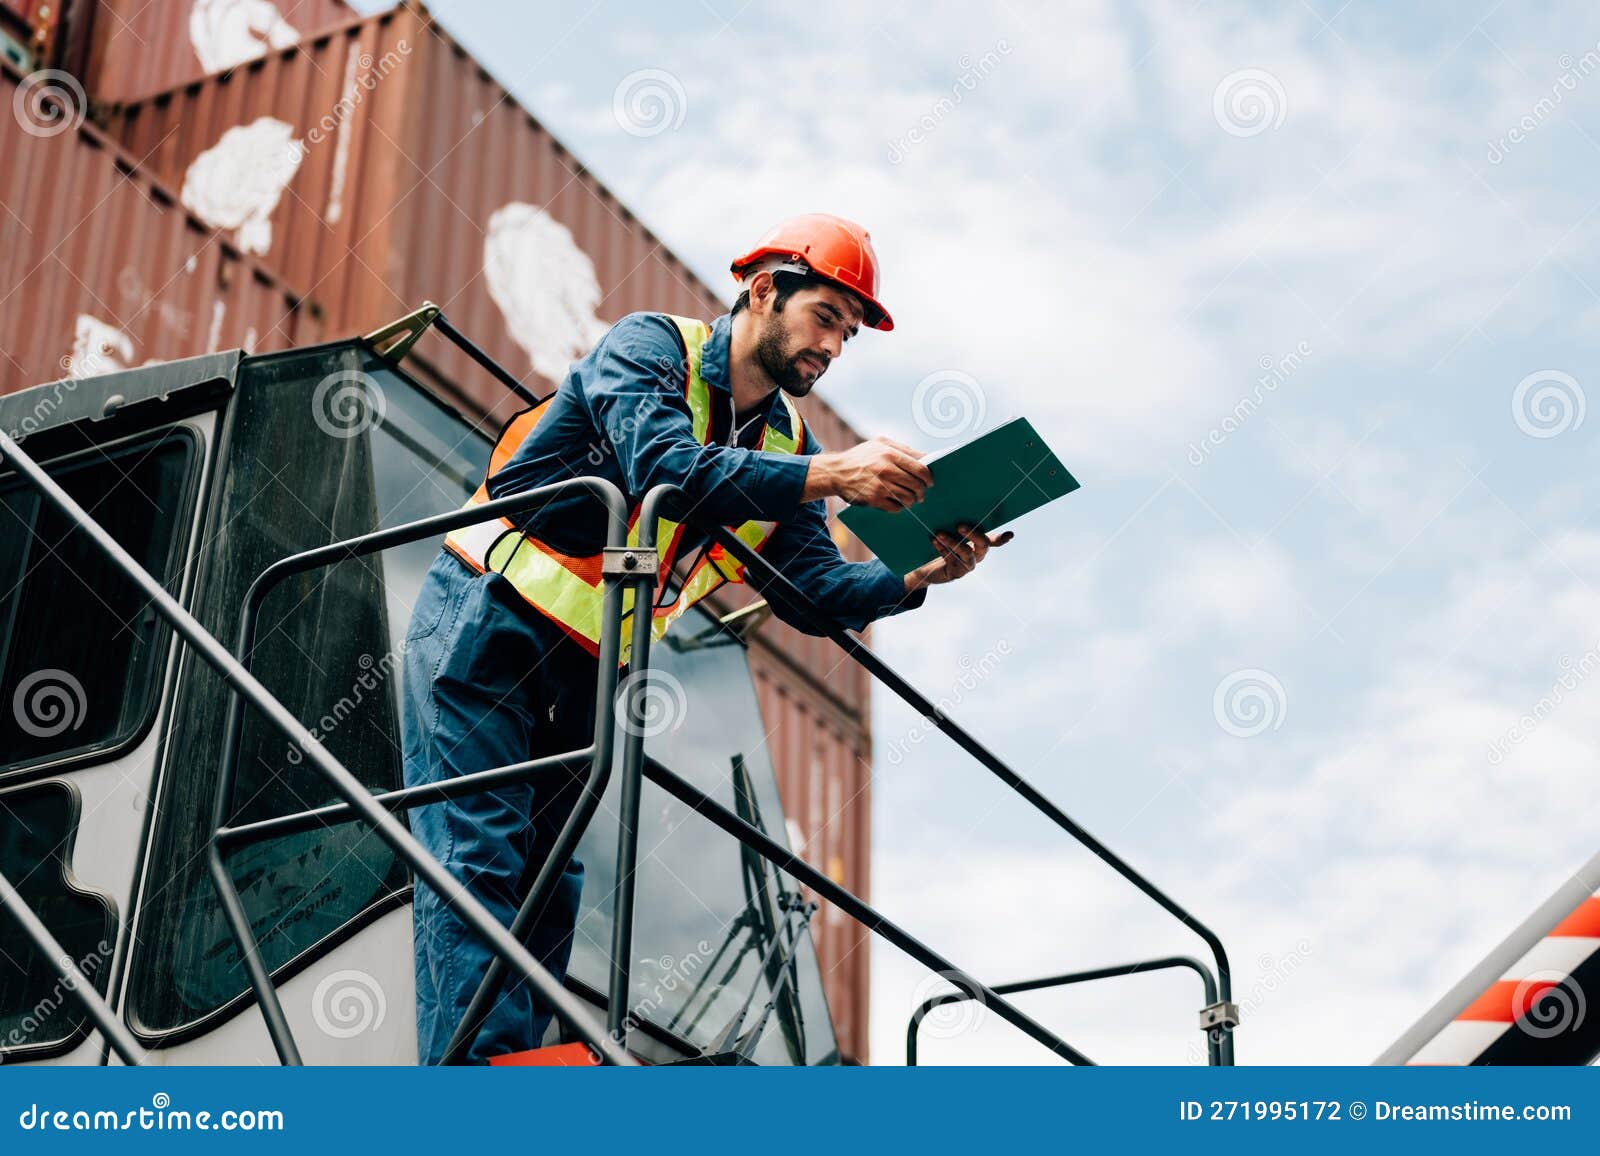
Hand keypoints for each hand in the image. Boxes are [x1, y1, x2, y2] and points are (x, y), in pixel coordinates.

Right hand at [803, 436, 932, 511]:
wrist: (836, 472)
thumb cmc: (861, 457)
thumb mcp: (880, 444)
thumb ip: (903, 449)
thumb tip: (926, 458)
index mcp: (889, 453)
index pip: (920, 468)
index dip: (928, 477)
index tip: (930, 481)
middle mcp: (885, 469)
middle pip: (916, 484)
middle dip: (921, 491)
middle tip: (921, 493)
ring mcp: (879, 485)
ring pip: (908, 498)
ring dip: (912, 500)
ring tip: (910, 498)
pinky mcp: (873, 499)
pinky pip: (895, 507)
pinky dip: (900, 506)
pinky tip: (897, 502)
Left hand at [905, 523, 1013, 591]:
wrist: (931, 568)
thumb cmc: (944, 546)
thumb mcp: (952, 534)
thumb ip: (959, 525)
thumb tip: (956, 507)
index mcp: (980, 544)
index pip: (994, 540)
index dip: (1002, 538)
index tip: (1010, 535)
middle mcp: (978, 555)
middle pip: (983, 544)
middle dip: (973, 534)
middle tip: (959, 526)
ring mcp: (968, 565)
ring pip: (965, 553)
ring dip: (953, 542)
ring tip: (940, 534)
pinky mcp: (956, 572)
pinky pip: (951, 559)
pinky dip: (942, 549)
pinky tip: (934, 541)